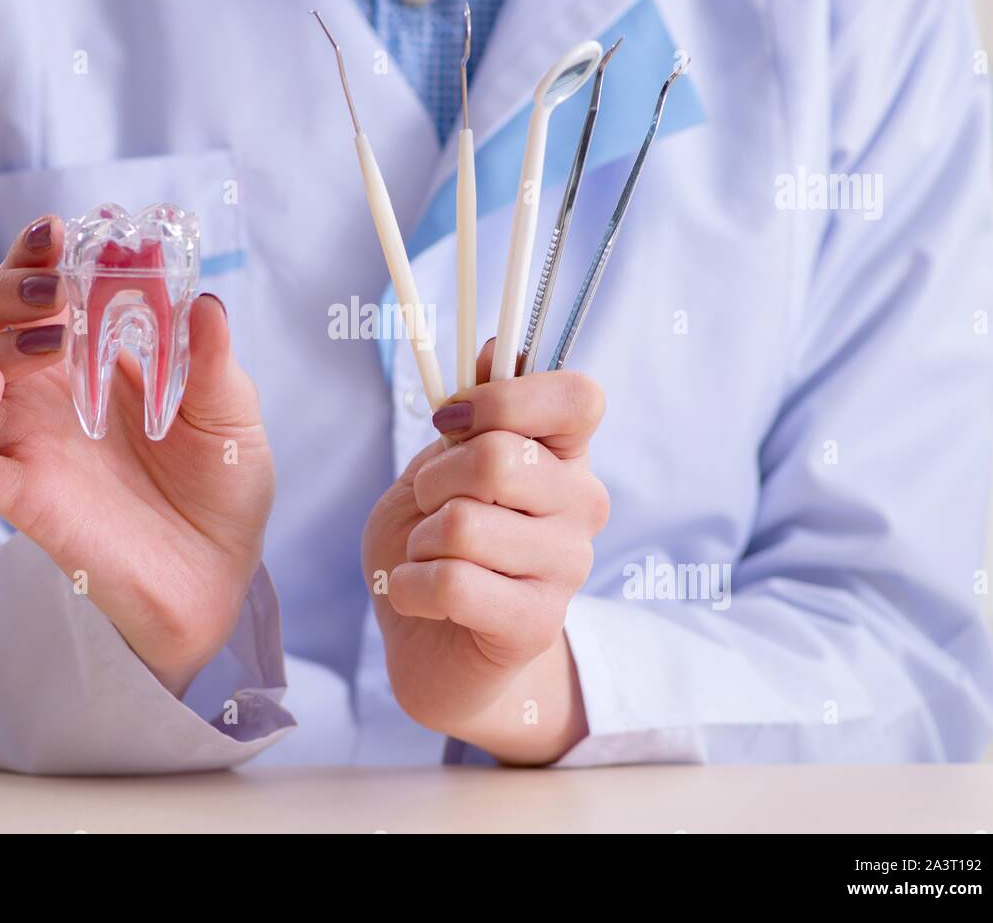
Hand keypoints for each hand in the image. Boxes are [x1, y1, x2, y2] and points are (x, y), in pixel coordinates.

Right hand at [0, 216, 273, 697]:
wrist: (220, 572)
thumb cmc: (219, 482)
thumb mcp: (231, 411)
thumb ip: (210, 357)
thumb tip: (203, 299)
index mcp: (81, 351)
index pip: (24, 281)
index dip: (30, 250)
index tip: (65, 232)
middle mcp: (37, 387)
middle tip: (53, 289)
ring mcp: (20, 438)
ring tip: (48, 339)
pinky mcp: (16, 493)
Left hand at [362, 341, 608, 763]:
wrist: (431, 647)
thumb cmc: (435, 548)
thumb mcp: (439, 468)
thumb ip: (471, 413)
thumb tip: (500, 346)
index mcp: (564, 454)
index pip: (578, 397)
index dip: (505, 398)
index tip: (450, 422)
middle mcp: (581, 504)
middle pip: (499, 457)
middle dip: (433, 481)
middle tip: (430, 508)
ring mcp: (568, 567)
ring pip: (464, 524)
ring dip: (420, 542)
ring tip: (430, 559)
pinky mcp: (537, 624)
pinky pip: (452, 582)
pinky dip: (410, 586)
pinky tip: (422, 597)